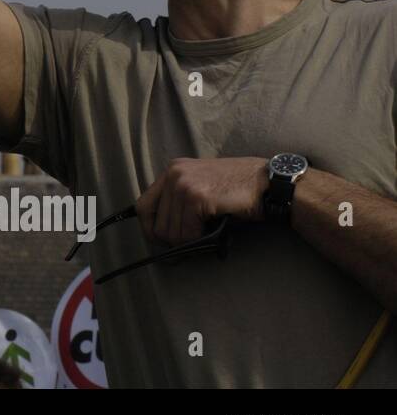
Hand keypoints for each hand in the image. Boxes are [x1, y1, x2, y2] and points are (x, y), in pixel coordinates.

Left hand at [135, 156, 267, 245]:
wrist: (270, 184)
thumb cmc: (240, 191)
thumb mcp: (203, 187)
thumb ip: (181, 202)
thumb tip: (164, 236)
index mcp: (173, 170)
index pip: (143, 205)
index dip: (149, 229)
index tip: (161, 243)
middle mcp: (173, 174)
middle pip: (155, 222)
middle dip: (172, 240)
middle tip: (191, 245)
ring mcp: (183, 184)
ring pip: (171, 232)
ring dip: (189, 242)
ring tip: (207, 234)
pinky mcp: (196, 197)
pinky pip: (187, 233)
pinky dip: (199, 240)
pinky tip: (214, 230)